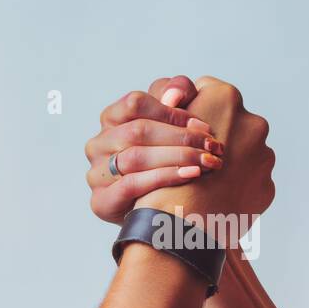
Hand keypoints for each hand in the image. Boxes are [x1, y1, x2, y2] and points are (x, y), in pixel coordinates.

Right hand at [86, 77, 226, 223]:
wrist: (156, 211)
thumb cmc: (167, 161)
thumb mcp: (173, 122)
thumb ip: (178, 95)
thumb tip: (173, 97)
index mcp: (111, 119)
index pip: (135, 104)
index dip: (171, 112)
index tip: (203, 125)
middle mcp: (98, 144)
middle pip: (138, 131)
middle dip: (180, 137)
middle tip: (212, 146)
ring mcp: (96, 173)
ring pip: (136, 157)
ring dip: (176, 157)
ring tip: (206, 161)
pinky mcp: (101, 201)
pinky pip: (132, 184)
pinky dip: (164, 177)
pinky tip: (190, 175)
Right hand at [136, 76, 275, 238]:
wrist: (182, 227)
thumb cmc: (166, 176)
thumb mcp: (164, 126)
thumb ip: (178, 105)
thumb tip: (180, 97)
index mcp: (225, 98)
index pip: (208, 90)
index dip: (192, 112)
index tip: (183, 133)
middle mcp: (252, 122)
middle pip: (231, 123)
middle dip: (216, 137)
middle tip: (193, 159)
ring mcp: (264, 156)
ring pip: (243, 153)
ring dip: (229, 163)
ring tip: (204, 182)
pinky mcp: (266, 186)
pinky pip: (250, 181)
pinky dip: (236, 187)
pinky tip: (216, 197)